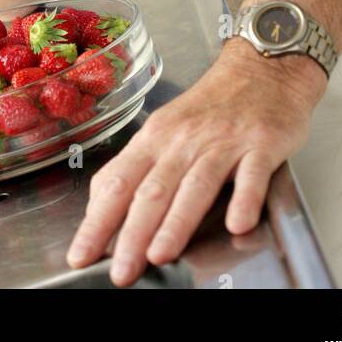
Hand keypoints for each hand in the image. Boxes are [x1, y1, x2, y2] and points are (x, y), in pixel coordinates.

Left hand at [65, 38, 326, 286]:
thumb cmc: (211, 106)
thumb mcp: (165, 129)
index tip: (80, 254)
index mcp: (155, 138)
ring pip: (196, 184)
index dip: (97, 221)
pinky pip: (252, 174)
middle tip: (120, 272)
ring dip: (176, 222)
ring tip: (159, 255)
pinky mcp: (261, 143)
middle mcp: (184, 139)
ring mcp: (224, 141)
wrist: (262, 68)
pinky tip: (237, 223)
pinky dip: (244, 199)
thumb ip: (138, 168)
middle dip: (133, 234)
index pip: (118, 182)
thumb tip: (100, 209)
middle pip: (153, 189)